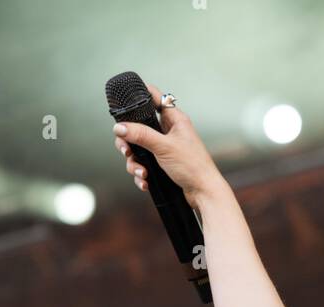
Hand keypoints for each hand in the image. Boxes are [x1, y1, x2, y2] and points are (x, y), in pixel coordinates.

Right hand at [112, 82, 219, 206]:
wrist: (204, 193)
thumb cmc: (194, 166)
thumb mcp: (164, 147)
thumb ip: (141, 135)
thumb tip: (120, 127)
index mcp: (174, 119)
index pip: (154, 97)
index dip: (140, 96)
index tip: (125, 102)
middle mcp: (169, 132)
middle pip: (139, 128)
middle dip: (129, 142)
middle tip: (126, 150)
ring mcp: (165, 148)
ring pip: (139, 149)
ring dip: (135, 163)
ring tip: (141, 172)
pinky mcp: (163, 165)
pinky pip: (145, 165)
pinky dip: (142, 174)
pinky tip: (145, 181)